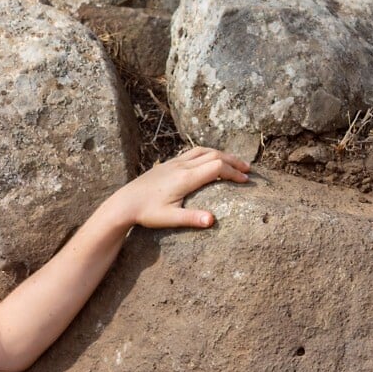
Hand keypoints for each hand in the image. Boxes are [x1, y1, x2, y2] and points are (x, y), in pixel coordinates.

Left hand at [111, 147, 250, 230]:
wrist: (124, 203)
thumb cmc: (146, 213)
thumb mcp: (170, 219)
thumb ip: (191, 219)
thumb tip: (212, 220)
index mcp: (185, 178)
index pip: (217, 168)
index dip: (234, 172)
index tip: (245, 181)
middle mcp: (181, 166)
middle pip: (214, 155)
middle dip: (233, 162)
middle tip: (248, 170)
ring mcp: (174, 162)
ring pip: (203, 151)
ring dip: (221, 155)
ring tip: (233, 163)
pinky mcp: (168, 163)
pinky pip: (193, 152)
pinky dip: (207, 153)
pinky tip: (210, 161)